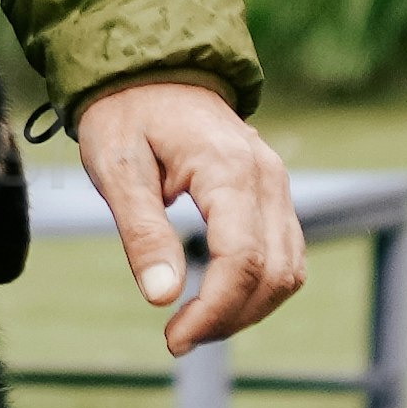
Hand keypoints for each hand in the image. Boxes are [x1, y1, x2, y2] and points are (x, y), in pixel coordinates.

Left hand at [69, 78, 300, 363]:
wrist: (152, 68)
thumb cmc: (126, 115)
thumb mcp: (117, 170)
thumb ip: (143, 233)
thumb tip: (163, 298)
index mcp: (229, 168)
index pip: (242, 260)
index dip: (213, 310)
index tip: (173, 338)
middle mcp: (267, 177)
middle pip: (273, 273)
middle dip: (229, 318)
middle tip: (178, 338)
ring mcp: (277, 184)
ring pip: (288, 270)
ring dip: (248, 309)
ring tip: (195, 323)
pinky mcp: (274, 194)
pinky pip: (285, 254)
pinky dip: (259, 287)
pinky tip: (217, 298)